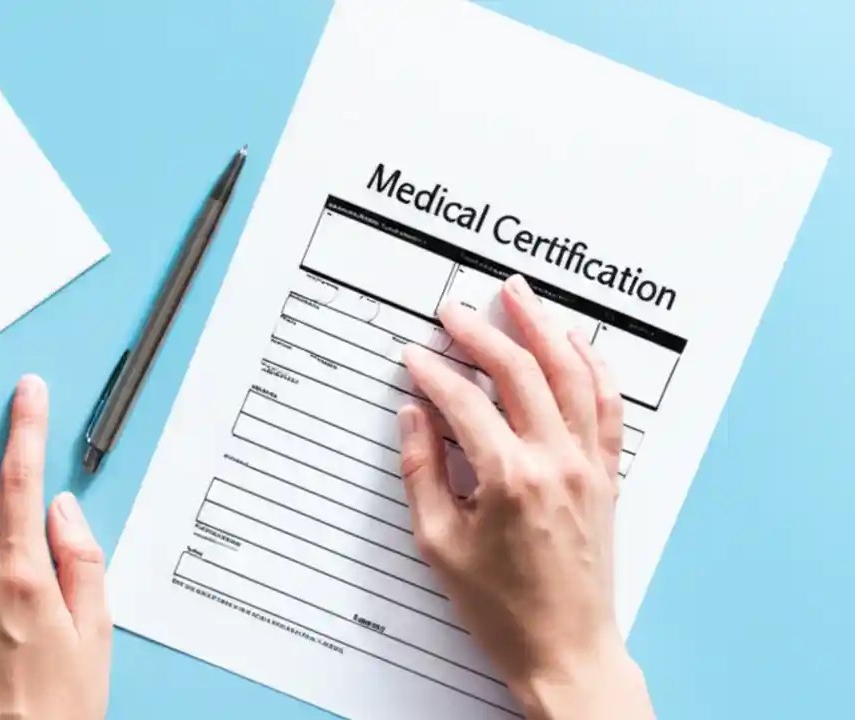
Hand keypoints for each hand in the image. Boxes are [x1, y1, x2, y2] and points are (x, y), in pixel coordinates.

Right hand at [399, 276, 652, 719]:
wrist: (565, 649)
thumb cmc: (502, 609)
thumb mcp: (438, 543)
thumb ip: (422, 471)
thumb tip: (415, 416)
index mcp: (508, 477)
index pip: (463, 400)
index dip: (432, 371)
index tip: (413, 356)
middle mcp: (554, 461)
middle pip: (518, 370)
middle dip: (480, 333)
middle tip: (453, 312)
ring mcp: (587, 464)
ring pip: (570, 372)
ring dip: (544, 327)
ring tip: (519, 296)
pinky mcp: (606, 475)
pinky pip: (607, 404)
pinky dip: (593, 365)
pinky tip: (576, 342)